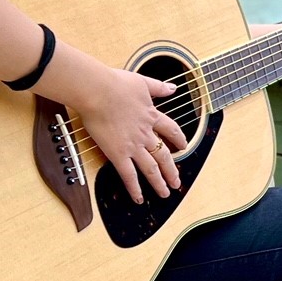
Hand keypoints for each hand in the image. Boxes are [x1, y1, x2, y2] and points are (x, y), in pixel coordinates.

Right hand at [70, 59, 184, 203]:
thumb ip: (158, 87)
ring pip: (151, 169)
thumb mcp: (142, 82)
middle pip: (164, 155)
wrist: (98, 91)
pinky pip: (129, 175)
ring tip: (165, 193)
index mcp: (151, 116)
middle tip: (176, 182)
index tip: (183, 146)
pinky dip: (134, 189)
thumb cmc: (115, 83)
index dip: (179, 139)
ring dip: (159, 183)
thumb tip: (173, 88)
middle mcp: (146, 134)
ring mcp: (133, 146)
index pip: (171, 130)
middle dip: (172, 170)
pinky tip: (139, 199)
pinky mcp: (118, 153)